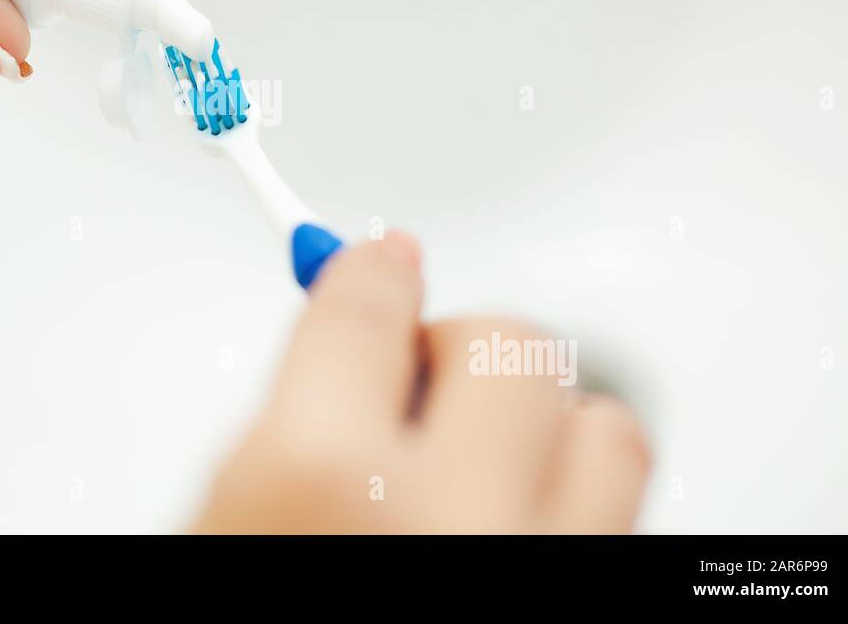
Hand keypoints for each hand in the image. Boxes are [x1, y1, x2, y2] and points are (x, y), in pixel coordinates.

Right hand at [192, 232, 650, 532]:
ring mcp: (540, 568)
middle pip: (504, 342)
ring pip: (604, 429)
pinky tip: (518, 522)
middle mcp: (447, 520)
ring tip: (488, 463)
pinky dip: (577, 499)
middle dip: (459, 348)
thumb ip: (292, 413)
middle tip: (420, 388)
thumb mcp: (222, 518)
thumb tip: (353, 311)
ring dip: (546, 426)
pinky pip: (625, 514)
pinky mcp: (599, 602)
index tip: (377, 259)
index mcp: (315, 481)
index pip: (366, 307)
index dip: (369, 271)